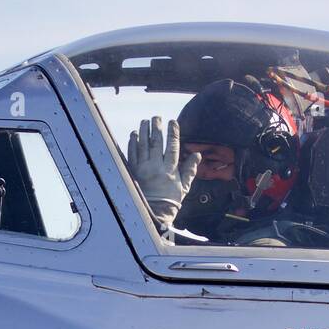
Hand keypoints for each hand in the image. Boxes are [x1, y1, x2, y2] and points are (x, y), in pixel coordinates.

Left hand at [126, 117, 199, 231]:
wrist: (154, 211)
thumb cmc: (171, 199)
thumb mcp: (184, 186)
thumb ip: (190, 169)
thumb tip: (197, 155)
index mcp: (170, 170)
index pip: (172, 147)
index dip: (173, 133)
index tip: (173, 122)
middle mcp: (156, 167)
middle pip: (156, 142)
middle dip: (157, 127)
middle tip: (157, 117)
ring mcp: (143, 168)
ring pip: (143, 145)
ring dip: (144, 131)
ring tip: (145, 121)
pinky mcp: (133, 171)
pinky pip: (132, 153)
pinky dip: (133, 142)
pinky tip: (135, 134)